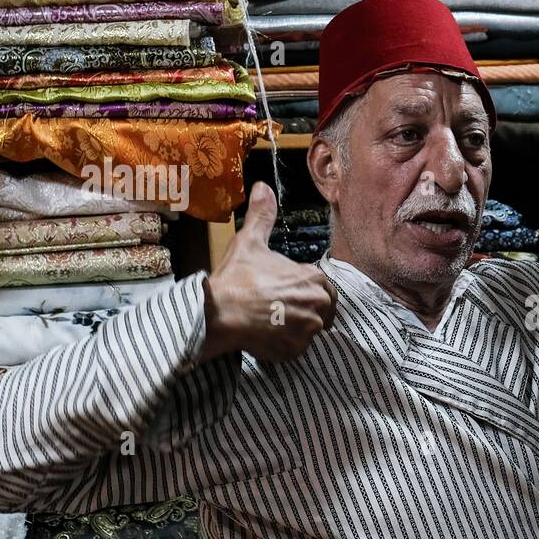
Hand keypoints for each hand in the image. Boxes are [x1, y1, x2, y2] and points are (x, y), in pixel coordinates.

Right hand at [199, 182, 336, 363]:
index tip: (282, 291)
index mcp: (314, 278)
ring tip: (269, 321)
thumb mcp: (249, 242)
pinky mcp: (296, 351)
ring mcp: (309, 330)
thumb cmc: (236, 278)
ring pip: (309, 329)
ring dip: (293, 326)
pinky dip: (284, 344)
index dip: (300, 288)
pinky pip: (297, 349)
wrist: (218, 313)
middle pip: (319, 308)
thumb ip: (262, 215)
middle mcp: (319, 304)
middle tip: (276, 307)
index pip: (320, 286)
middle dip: (301, 307)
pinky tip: (266, 335)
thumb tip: (263, 187)